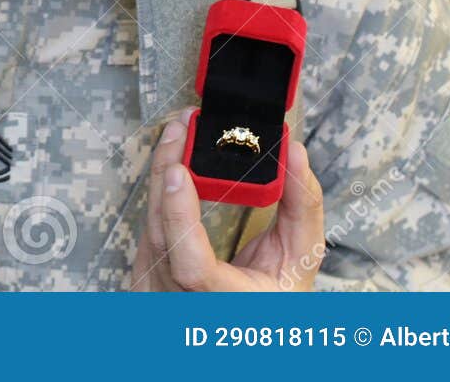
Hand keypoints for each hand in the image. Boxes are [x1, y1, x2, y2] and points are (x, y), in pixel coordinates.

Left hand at [132, 106, 323, 290]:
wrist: (251, 321)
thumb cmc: (277, 291)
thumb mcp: (302, 255)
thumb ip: (302, 205)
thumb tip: (293, 152)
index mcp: (231, 303)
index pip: (192, 270)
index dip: (180, 219)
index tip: (179, 172)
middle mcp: (187, 303)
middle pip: (162, 236)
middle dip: (166, 172)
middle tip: (182, 127)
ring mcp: (160, 294)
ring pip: (150, 227)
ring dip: (161, 175)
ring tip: (179, 134)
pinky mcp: (147, 278)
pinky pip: (149, 230)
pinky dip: (159, 195)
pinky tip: (171, 164)